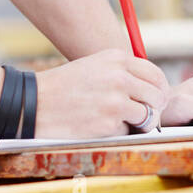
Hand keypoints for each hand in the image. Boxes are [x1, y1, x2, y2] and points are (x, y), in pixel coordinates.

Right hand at [33, 48, 169, 137]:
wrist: (33, 104)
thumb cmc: (64, 86)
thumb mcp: (95, 66)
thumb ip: (122, 72)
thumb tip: (152, 88)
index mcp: (117, 59)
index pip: (155, 75)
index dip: (159, 90)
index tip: (158, 99)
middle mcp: (120, 77)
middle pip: (158, 96)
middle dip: (155, 108)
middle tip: (146, 116)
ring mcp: (115, 101)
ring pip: (148, 116)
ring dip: (137, 122)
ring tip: (119, 121)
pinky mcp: (108, 124)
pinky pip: (127, 131)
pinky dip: (117, 132)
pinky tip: (98, 126)